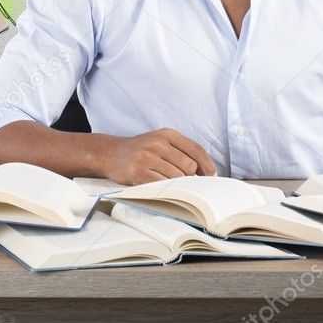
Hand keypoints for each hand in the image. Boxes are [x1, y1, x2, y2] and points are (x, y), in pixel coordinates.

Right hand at [95, 127, 217, 184]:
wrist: (110, 153)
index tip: (213, 176)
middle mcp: (158, 143)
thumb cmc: (140, 150)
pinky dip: (165, 189)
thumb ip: (181, 151)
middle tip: (182, 181)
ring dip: (176, 185)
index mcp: (167, 134)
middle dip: (189, 177)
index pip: (196, 149)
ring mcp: (147, 157)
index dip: (207, 165)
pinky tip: (159, 186)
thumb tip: (205, 171)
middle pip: (189, 166)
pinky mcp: (138, 172)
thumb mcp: (160, 142)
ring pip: (177, 178)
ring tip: (164, 181)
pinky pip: (162, 185)